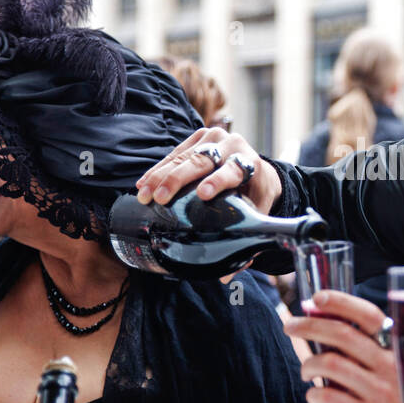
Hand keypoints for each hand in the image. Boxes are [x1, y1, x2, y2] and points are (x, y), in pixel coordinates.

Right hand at [135, 127, 281, 212]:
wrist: (256, 167)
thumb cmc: (255, 192)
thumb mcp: (259, 206)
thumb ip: (250, 225)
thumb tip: (234, 265)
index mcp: (249, 162)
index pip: (231, 171)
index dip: (216, 182)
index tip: (202, 194)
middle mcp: (231, 145)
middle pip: (200, 162)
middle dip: (177, 180)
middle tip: (160, 198)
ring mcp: (213, 138)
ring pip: (182, 157)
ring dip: (160, 177)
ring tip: (144, 195)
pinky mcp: (197, 137)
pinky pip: (173, 154)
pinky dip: (157, 170)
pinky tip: (143, 184)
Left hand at [282, 289, 403, 402]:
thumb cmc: (403, 402)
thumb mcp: (393, 370)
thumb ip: (364, 350)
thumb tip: (323, 325)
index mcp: (398, 350)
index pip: (369, 316)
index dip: (342, 303)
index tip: (318, 298)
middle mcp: (391, 366)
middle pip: (342, 335)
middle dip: (309, 326)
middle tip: (291, 326)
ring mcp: (380, 391)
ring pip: (331, 364)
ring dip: (309, 364)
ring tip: (306, 371)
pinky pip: (329, 397)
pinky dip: (314, 394)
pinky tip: (315, 396)